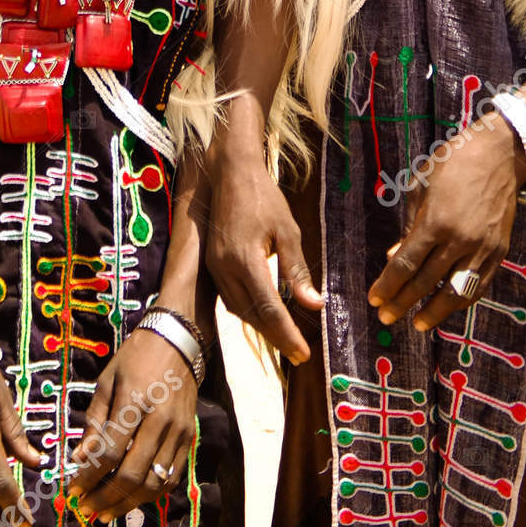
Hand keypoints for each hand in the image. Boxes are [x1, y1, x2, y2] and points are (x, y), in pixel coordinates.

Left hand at [68, 327, 197, 520]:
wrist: (177, 343)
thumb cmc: (134, 359)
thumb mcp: (106, 382)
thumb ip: (94, 422)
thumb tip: (79, 458)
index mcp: (134, 401)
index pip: (109, 452)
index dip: (89, 477)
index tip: (73, 490)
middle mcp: (160, 420)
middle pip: (132, 474)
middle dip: (106, 497)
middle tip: (87, 510)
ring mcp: (179, 432)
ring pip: (154, 483)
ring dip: (128, 504)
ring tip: (106, 513)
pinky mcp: (190, 439)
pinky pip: (172, 477)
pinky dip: (151, 495)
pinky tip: (133, 500)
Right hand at [206, 159, 322, 361]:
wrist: (230, 172)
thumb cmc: (264, 197)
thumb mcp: (288, 230)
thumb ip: (297, 270)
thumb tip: (313, 304)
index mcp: (246, 260)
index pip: (269, 308)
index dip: (286, 334)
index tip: (303, 354)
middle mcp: (225, 268)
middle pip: (251, 314)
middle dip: (274, 337)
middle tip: (297, 354)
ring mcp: (215, 265)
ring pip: (237, 308)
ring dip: (260, 325)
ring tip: (283, 337)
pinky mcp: (212, 261)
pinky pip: (229, 296)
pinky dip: (247, 310)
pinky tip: (262, 313)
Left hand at [368, 112, 520, 330]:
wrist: (501, 155)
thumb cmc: (453, 164)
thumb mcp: (421, 186)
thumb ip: (409, 225)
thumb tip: (395, 256)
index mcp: (435, 223)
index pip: (406, 265)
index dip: (388, 285)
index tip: (374, 299)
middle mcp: (459, 241)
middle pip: (426, 283)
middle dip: (403, 303)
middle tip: (385, 318)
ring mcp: (482, 249)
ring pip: (456, 293)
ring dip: (435, 313)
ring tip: (417, 325)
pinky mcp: (499, 252)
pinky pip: (479, 285)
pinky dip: (462, 301)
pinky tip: (447, 308)